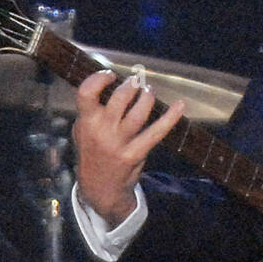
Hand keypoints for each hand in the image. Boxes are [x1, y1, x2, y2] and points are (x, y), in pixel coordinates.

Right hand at [72, 70, 184, 225]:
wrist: (99, 187)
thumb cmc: (92, 151)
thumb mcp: (82, 130)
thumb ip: (92, 109)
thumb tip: (110, 83)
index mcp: (86, 121)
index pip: (87, 93)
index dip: (99, 78)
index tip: (110, 74)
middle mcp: (102, 131)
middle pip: (120, 98)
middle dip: (132, 85)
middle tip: (137, 82)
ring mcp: (119, 143)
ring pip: (139, 113)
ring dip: (148, 97)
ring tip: (149, 92)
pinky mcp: (136, 153)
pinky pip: (157, 132)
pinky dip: (170, 117)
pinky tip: (180, 105)